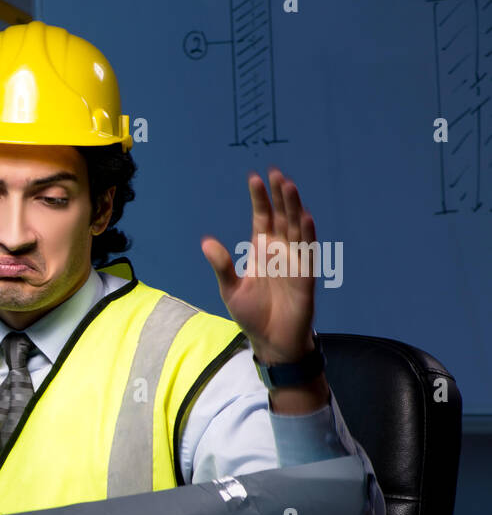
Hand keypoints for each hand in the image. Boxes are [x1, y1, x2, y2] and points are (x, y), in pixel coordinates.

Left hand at [201, 167, 315, 364]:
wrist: (272, 341)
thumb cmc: (252, 315)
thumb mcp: (231, 289)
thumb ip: (222, 265)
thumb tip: (205, 242)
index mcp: (262, 251)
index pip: (262, 218)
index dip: (260, 199)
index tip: (254, 178)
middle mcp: (280, 251)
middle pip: (281, 217)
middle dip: (278, 196)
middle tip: (274, 173)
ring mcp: (294, 261)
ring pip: (295, 228)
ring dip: (293, 208)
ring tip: (288, 185)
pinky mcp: (306, 276)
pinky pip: (307, 252)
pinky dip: (307, 235)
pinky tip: (305, 217)